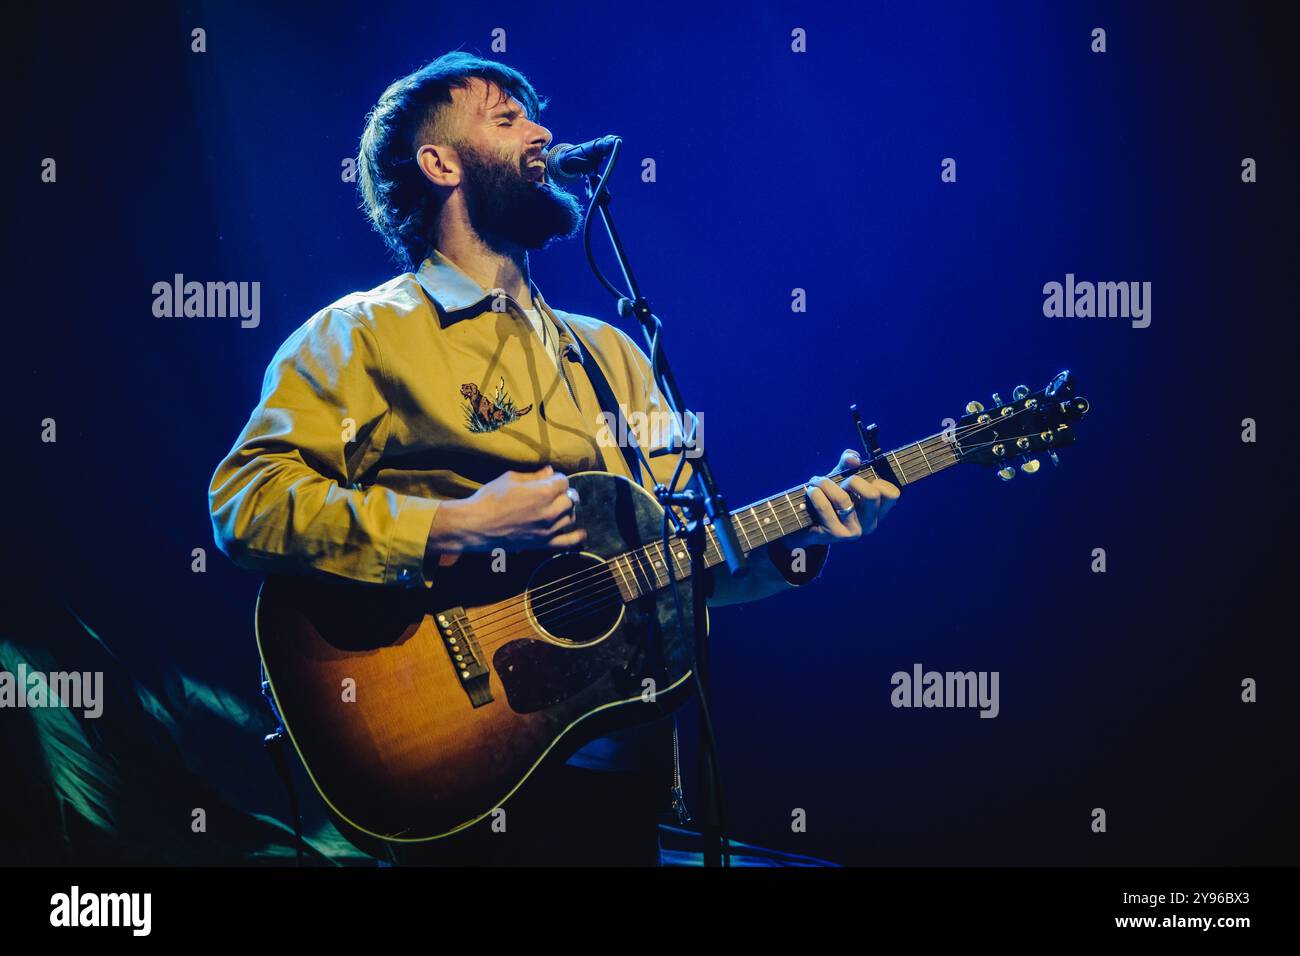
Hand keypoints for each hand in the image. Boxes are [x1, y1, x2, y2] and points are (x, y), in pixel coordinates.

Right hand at [426, 465, 586, 556]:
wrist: (476, 525)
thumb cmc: (490, 498)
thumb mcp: (511, 479)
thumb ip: (535, 476)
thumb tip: (551, 471)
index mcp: (543, 492)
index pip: (564, 481)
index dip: (557, 479)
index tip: (551, 480)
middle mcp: (550, 511)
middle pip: (570, 499)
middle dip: (564, 493)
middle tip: (554, 493)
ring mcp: (548, 529)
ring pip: (570, 517)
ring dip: (566, 510)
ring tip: (558, 507)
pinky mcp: (543, 544)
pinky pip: (566, 542)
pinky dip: (576, 537)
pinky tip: (581, 533)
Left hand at [784, 449, 899, 549]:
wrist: (805, 523)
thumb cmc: (828, 497)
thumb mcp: (840, 477)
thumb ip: (848, 462)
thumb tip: (854, 459)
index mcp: (878, 511)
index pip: (892, 494)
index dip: (878, 480)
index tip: (861, 478)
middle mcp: (870, 524)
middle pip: (872, 494)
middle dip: (852, 480)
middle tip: (840, 481)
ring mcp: (854, 532)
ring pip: (843, 499)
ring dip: (825, 483)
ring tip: (816, 482)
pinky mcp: (835, 535)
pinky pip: (825, 507)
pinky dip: (815, 494)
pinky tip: (811, 492)